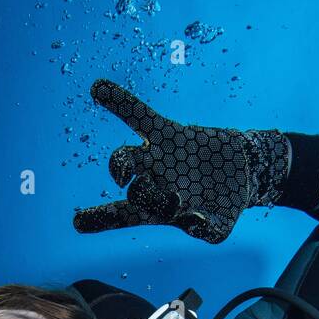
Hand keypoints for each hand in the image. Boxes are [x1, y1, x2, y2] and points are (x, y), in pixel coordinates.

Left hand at [73, 79, 289, 243]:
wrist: (241, 171)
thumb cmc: (223, 205)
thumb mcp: (220, 226)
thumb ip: (209, 231)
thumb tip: (193, 223)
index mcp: (156, 210)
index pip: (124, 215)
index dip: (101, 218)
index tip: (76, 222)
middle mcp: (151, 183)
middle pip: (132, 190)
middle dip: (142, 196)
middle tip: (160, 200)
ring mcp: (157, 158)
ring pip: (128, 157)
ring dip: (122, 163)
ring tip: (123, 172)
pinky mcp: (169, 134)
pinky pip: (142, 116)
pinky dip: (122, 103)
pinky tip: (97, 87)